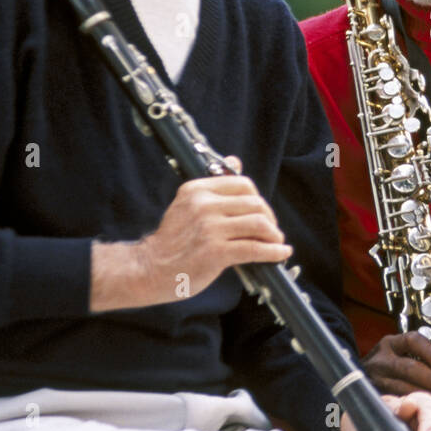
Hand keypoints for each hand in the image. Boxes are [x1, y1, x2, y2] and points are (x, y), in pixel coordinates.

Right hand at [91, 156, 289, 310]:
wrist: (148, 270)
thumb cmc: (172, 241)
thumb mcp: (188, 204)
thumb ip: (214, 185)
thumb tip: (236, 160)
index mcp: (196, 190)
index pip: (242, 184)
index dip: (258, 199)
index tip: (262, 213)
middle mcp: (203, 205)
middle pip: (255, 203)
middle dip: (270, 218)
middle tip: (272, 231)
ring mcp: (209, 228)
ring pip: (259, 223)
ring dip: (274, 234)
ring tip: (276, 242)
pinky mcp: (215, 252)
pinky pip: (255, 248)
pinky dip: (274, 251)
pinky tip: (281, 252)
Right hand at [363, 332, 430, 406]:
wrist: (351, 377)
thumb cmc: (384, 367)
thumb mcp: (397, 353)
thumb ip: (418, 359)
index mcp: (390, 344)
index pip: (412, 341)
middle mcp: (380, 359)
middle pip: (410, 368)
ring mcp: (373, 379)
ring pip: (403, 389)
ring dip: (428, 398)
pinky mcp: (371, 396)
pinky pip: (393, 403)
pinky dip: (411, 408)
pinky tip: (424, 412)